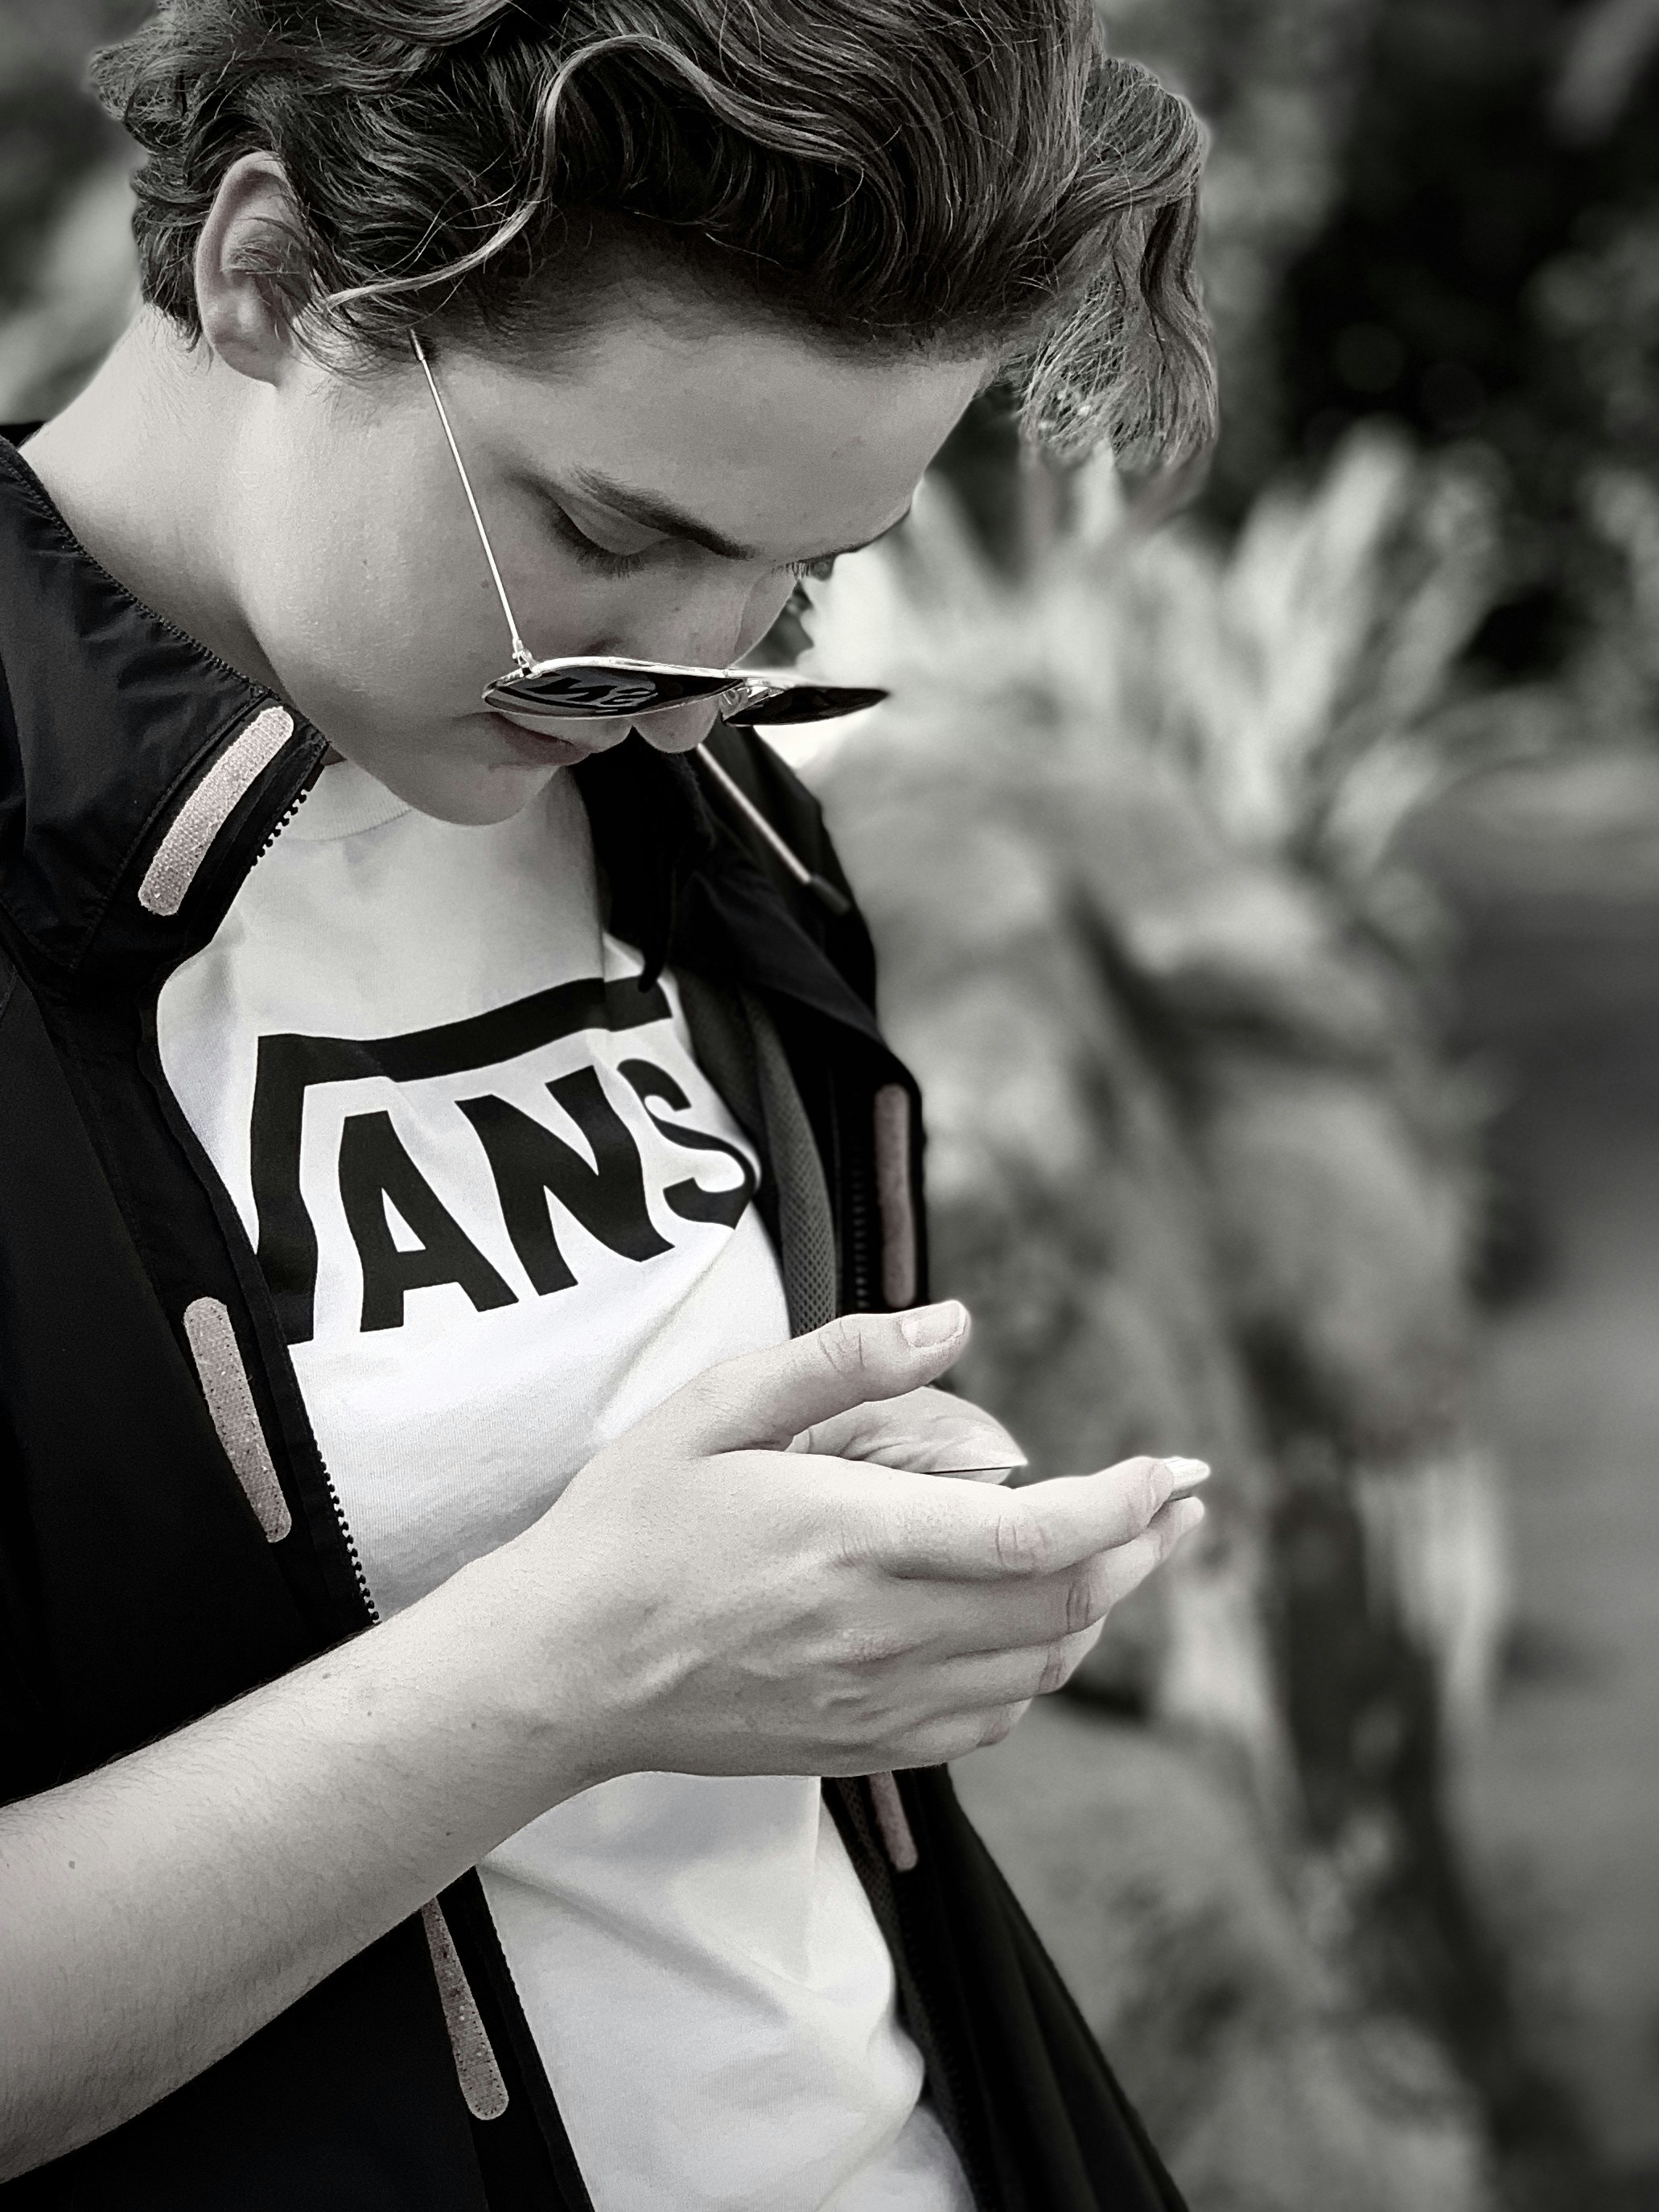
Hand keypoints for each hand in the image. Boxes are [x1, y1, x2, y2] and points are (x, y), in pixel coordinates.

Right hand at [492, 1303, 1206, 1781]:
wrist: (562, 1666)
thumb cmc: (632, 1523)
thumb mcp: (717, 1407)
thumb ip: (841, 1360)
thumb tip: (955, 1322)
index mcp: (852, 1540)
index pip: (1037, 1538)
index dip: (1126, 1505)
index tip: (1176, 1469)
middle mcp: (880, 1632)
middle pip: (1064, 1608)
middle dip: (1145, 1552)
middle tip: (1182, 1505)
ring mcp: (873, 1702)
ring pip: (1038, 1669)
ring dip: (1103, 1611)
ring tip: (1131, 1556)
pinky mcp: (858, 1746)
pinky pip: (987, 1722)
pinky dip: (1037, 1673)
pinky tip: (1035, 1632)